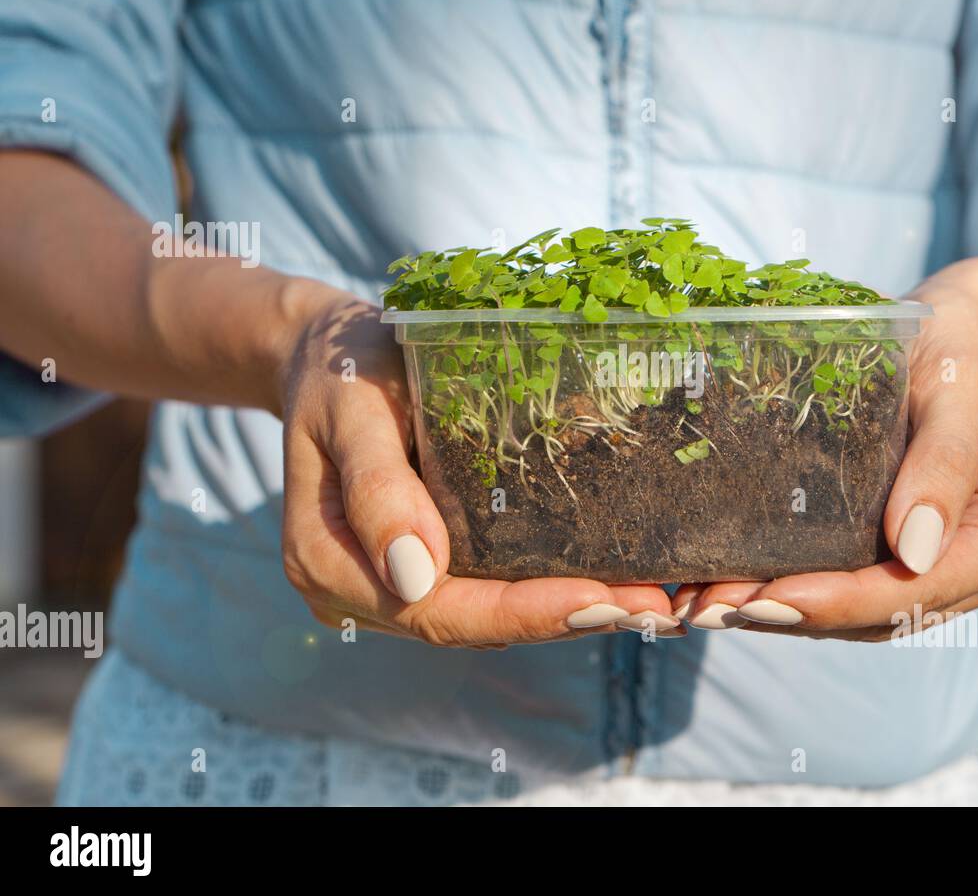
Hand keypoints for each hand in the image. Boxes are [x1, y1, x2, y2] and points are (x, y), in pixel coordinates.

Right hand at [277, 292, 676, 646]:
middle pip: (472, 624)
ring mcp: (391, 583)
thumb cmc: (339, 371)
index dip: (522, 614)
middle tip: (654, 609)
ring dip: (567, 612)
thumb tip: (417, 575)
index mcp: (329, 563)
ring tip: (648, 601)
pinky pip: (486, 586)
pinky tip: (606, 577)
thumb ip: (377, 489)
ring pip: (486, 615)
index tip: (601, 602)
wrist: (321, 355)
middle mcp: (360, 591)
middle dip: (565, 620)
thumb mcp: (351, 411)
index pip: (437, 610)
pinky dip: (545, 586)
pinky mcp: (424, 562)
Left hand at [669, 258, 977, 640]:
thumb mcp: (958, 387)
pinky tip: (728, 586)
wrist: (960, 336)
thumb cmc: (961, 350)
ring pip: (857, 617)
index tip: (766, 598)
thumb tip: (914, 551)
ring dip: (780, 615)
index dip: (840, 602)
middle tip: (708, 608)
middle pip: (880, 615)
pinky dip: (790, 594)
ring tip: (703, 605)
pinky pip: (848, 592)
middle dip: (793, 616)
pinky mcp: (905, 562)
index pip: (916, 590)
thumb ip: (943, 461)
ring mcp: (944, 573)